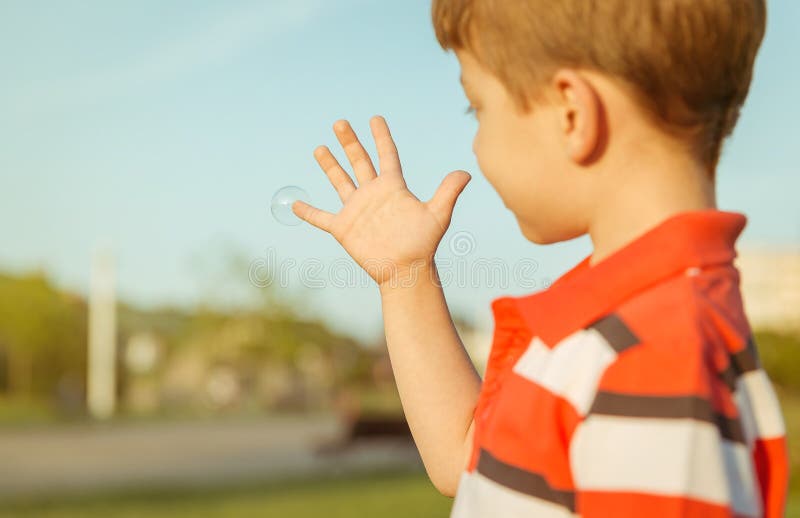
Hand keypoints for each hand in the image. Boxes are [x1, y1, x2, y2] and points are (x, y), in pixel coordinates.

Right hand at [292, 116, 470, 288]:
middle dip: (350, 142)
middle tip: (341, 122)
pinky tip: (294, 203)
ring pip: (340, 182)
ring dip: (330, 165)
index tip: (375, 118)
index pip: (386, 155)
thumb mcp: (437, 215)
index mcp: (393, 187)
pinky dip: (308, 211)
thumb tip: (466, 173)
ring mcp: (357, 210)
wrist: (405, 270)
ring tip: (321, 148)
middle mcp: (373, 194)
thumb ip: (448, 192)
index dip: (381, 137)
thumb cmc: (423, 244)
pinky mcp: (344, 228)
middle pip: (359, 162)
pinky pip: (321, 217)